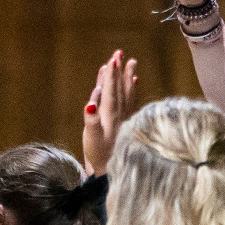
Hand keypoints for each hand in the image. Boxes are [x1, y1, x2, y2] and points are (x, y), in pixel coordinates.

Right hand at [83, 49, 138, 175]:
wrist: (112, 172)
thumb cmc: (100, 155)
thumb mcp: (92, 140)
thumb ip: (91, 121)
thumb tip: (90, 104)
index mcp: (111, 115)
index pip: (111, 90)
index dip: (111, 74)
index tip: (113, 58)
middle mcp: (120, 114)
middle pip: (120, 87)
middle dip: (119, 70)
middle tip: (120, 52)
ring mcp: (125, 118)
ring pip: (127, 93)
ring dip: (127, 77)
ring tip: (130, 62)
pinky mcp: (127, 124)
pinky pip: (131, 102)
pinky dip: (132, 91)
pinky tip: (135, 84)